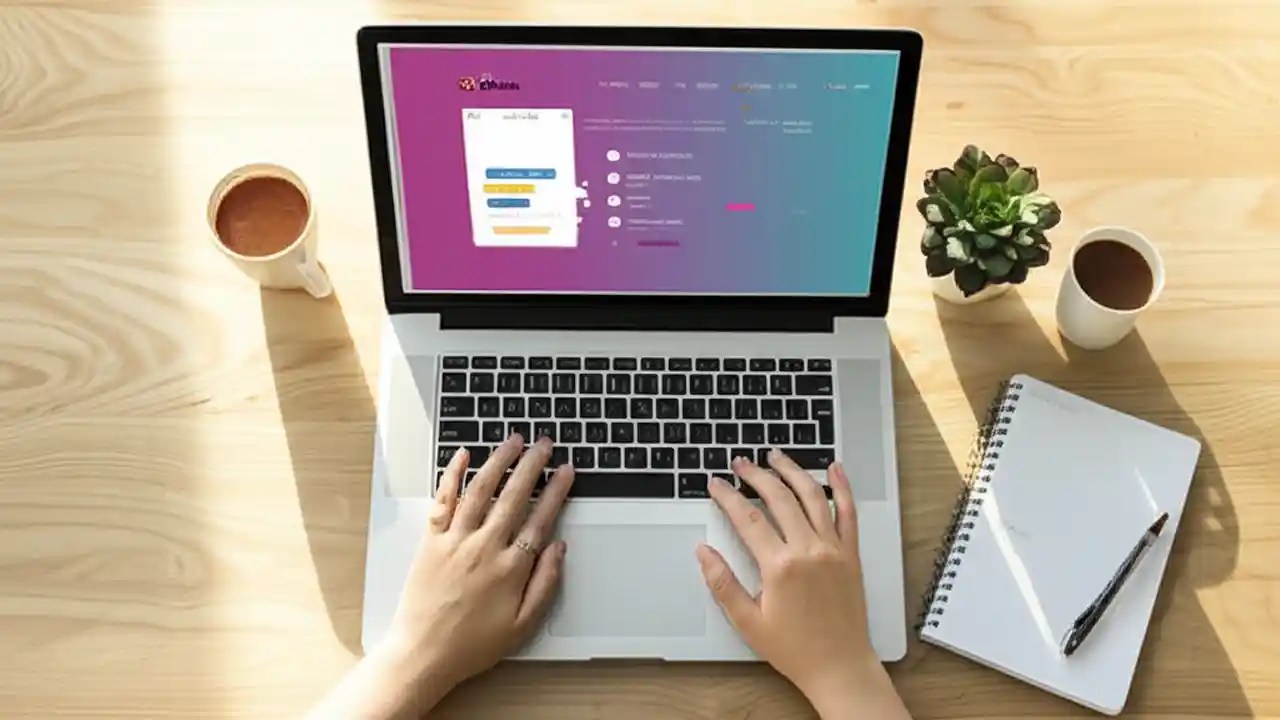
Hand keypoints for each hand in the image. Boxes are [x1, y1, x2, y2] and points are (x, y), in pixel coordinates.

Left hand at [390, 435, 571, 688]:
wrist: (422, 653)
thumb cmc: (473, 644)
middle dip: (532, 465)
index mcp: (511, 568)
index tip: (566, 471)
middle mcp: (484, 547)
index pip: (540, 518)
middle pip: (514, 495)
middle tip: (544, 444)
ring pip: (481, 489)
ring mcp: (455, 540)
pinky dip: (453, 475)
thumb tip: (559, 549)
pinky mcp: (431, 541)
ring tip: (513, 440)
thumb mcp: (522, 625)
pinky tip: (463, 455)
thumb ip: (545, 584)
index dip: (556, 491)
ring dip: (499, 460)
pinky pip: (443, 500)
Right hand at [697, 451, 909, 719]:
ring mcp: (833, 549)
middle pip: (778, 498)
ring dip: (792, 471)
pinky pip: (849, 512)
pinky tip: (834, 469)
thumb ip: (722, 583)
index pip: (747, 518)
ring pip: (812, 496)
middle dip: (755, 475)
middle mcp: (808, 550)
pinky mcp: (851, 554)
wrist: (840, 666)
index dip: (727, 496)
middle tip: (740, 463)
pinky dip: (842, 487)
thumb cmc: (794, 649)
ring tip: (775, 456)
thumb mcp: (748, 622)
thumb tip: (703, 552)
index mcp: (779, 566)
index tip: (716, 484)